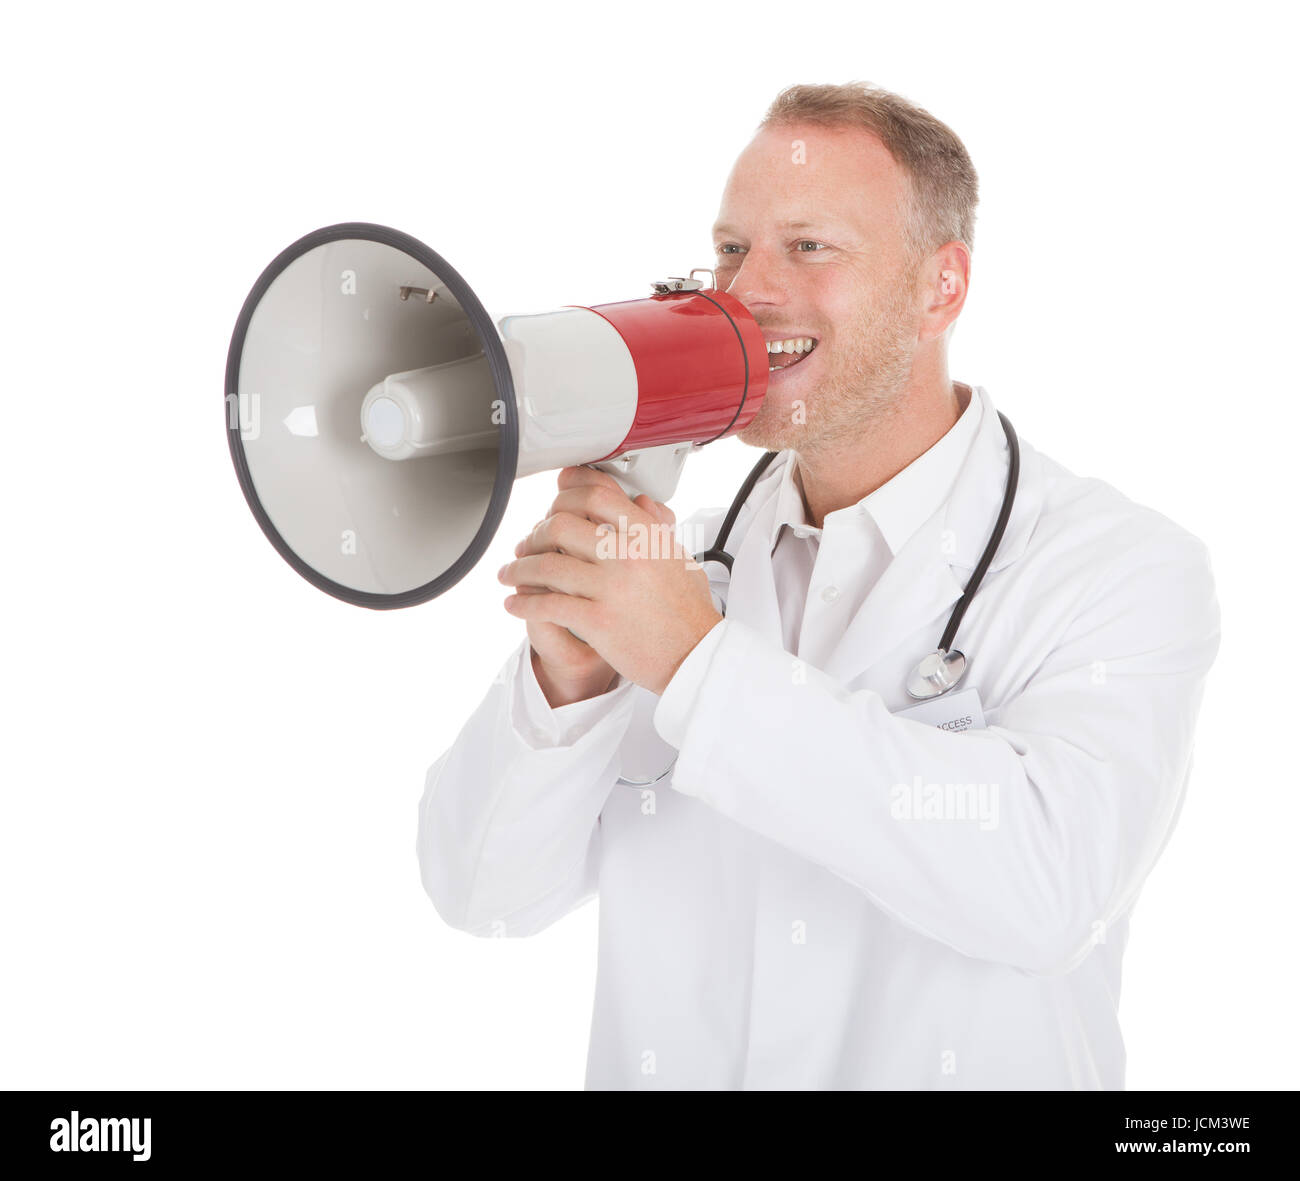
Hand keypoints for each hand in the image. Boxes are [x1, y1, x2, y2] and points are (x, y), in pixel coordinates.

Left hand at [499, 466, 722, 694]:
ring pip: (546, 565)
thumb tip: (640, 501)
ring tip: (510, 574)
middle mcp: (627, 556)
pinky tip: (514, 604)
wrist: (696, 657)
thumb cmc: (689, 612)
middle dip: (534, 533)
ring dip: (519, 568)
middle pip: (561, 523)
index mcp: (647, 536)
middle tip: (526, 544)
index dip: (567, 492)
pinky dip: (523, 603)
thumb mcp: (680, 557)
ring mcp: (610, 587)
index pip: (596, 495)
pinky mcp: (597, 620)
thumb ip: (657, 527)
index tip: (553, 496)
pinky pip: (547, 604)